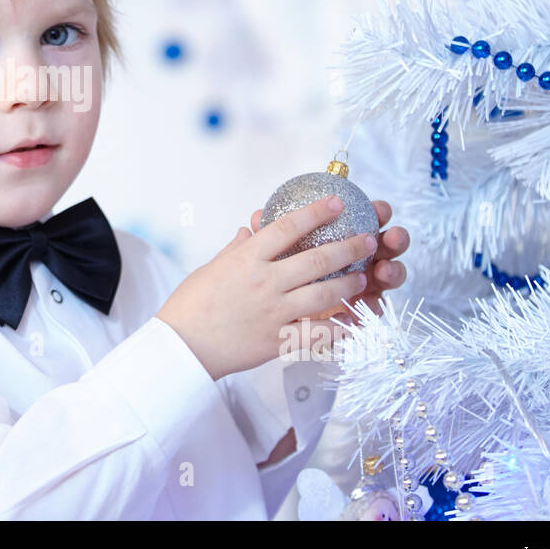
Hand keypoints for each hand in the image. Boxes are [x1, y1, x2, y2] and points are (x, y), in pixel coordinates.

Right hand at [157, 195, 380, 379]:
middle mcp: (264, 283)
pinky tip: (354, 321)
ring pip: (324, 295)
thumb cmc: (191, 304)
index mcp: (246, 259)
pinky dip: (340, 328)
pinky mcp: (278, 340)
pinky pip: (318, 334)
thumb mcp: (211, 267)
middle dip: (348, 247)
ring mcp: (274, 312)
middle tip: (367, 240)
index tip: (336, 202)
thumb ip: (236, 248)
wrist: (182, 346)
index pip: (287, 227)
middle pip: (316, 260)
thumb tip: (251, 228)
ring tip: (363, 277)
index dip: (315, 212)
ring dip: (349, 284)